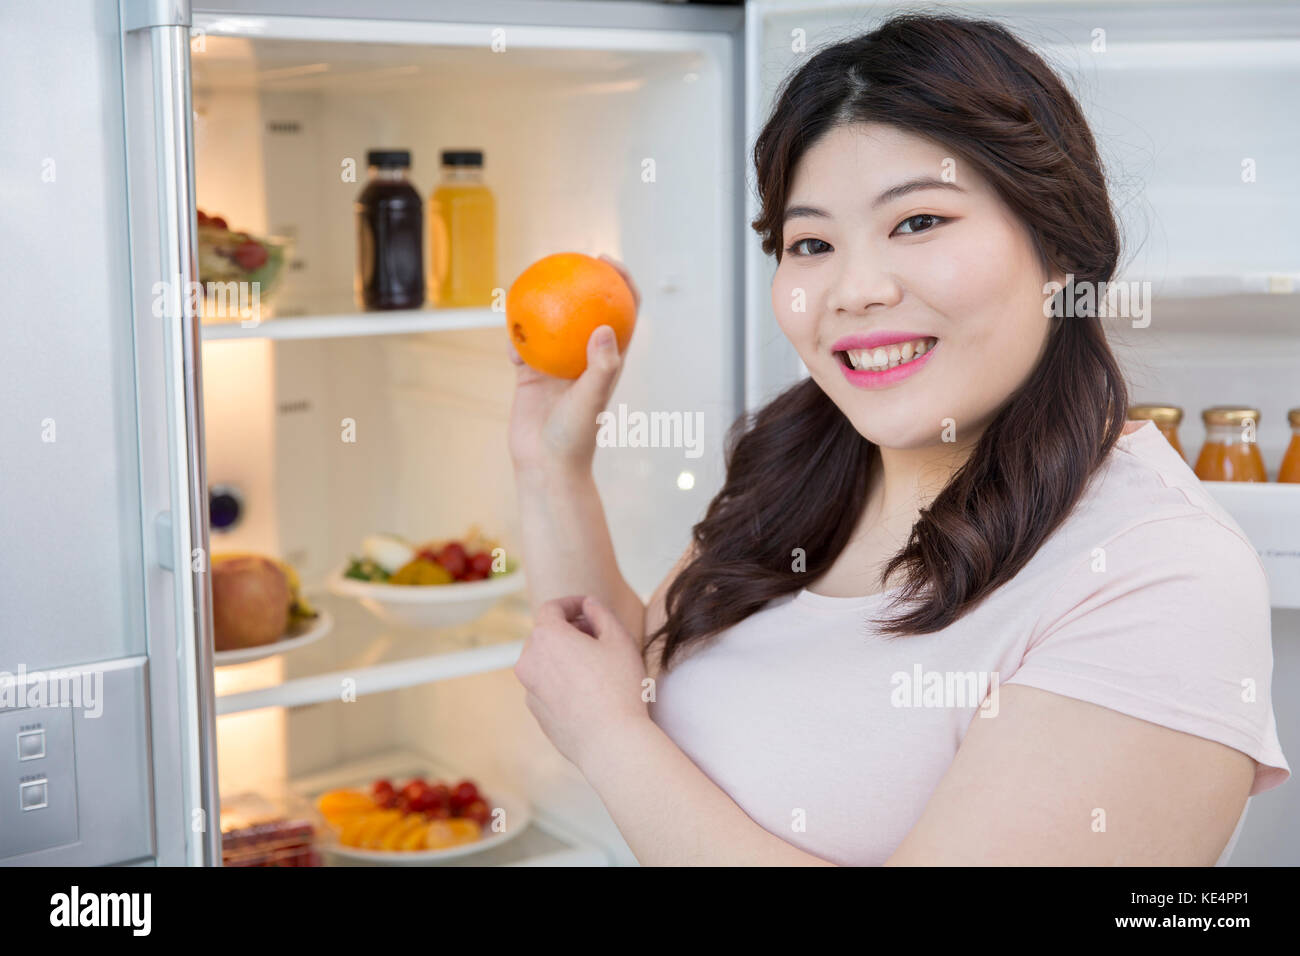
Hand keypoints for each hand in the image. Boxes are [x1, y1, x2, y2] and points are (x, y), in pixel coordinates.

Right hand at [507, 254, 640, 473]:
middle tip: (567, 259)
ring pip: (549, 324)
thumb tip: (604, 328)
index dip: (621, 283)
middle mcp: (583, 358)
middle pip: (586, 309)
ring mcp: (556, 365)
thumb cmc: (575, 436)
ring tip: (531, 284)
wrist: (545, 465)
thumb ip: (601, 366)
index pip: (622, 313)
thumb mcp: (591, 399)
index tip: (606, 261)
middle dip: (580, 282)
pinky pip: (521, 345)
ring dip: (541, 304)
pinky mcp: (530, 375)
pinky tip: (510, 333)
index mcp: (607, 359)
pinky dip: (516, 336)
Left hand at [514, 594, 650, 772]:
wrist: (610, 742)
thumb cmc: (618, 688)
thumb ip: (600, 613)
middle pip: (546, 634)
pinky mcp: (536, 712)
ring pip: (544, 661)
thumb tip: (589, 605)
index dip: (571, 603)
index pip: (552, 608)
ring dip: (564, 655)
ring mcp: (529, 688)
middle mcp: (529, 660)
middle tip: (597, 636)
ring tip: (594, 664)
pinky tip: (588, 691)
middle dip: (569, 629)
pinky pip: (546, 685)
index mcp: (547, 637)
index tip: (588, 607)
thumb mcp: (619, 639)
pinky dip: (561, 680)